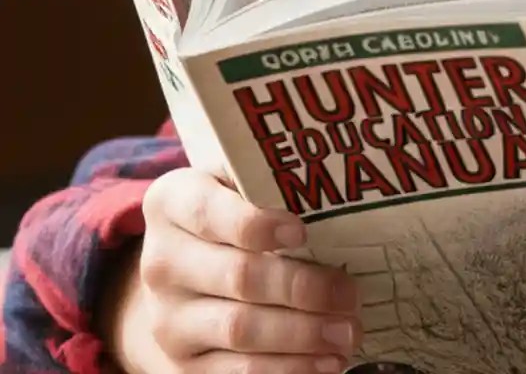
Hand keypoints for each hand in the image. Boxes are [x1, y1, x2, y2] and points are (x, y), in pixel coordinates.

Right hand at [103, 168, 362, 373]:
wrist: (181, 276)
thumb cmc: (232, 219)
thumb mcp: (238, 188)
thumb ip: (273, 183)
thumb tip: (349, 190)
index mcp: (172, 204)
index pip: (207, 211)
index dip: (254, 223)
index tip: (301, 232)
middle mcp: (162, 262)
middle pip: (237, 277)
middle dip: (302, 288)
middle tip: (350, 294)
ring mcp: (169, 318)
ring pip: (240, 329)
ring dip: (303, 334)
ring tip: (347, 332)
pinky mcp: (183, 364)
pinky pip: (238, 371)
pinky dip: (288, 369)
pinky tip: (327, 361)